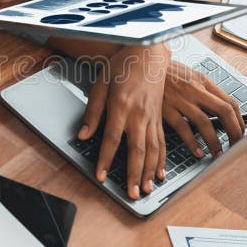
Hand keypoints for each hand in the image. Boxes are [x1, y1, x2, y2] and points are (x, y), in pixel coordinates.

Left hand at [77, 44, 169, 198]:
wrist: (148, 52)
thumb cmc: (122, 66)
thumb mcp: (100, 84)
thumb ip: (93, 112)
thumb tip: (83, 134)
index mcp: (121, 105)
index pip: (112, 138)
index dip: (105, 158)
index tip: (100, 175)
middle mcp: (140, 114)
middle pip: (136, 149)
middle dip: (133, 174)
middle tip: (131, 194)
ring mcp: (152, 117)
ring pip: (153, 149)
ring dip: (149, 172)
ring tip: (145, 190)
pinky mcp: (160, 117)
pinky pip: (163, 142)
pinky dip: (161, 160)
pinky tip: (159, 173)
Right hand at [162, 61, 244, 157]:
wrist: (143, 65)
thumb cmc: (168, 74)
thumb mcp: (190, 76)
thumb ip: (204, 91)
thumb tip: (221, 111)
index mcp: (203, 81)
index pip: (230, 102)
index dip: (239, 121)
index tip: (240, 133)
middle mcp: (195, 89)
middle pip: (224, 111)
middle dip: (234, 131)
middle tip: (235, 145)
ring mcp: (181, 99)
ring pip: (205, 122)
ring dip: (214, 141)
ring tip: (217, 153)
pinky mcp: (166, 108)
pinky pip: (183, 128)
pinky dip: (192, 142)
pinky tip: (198, 152)